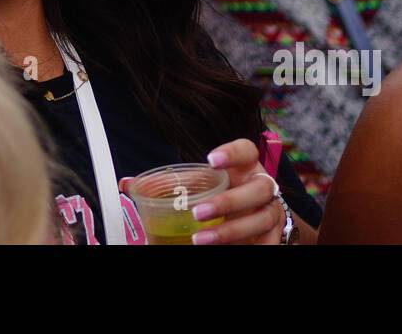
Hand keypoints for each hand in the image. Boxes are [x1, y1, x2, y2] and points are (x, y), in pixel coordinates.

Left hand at [121, 139, 285, 244]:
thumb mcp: (199, 185)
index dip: (232, 152)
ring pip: (262, 219)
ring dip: (231, 231)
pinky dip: (252, 247)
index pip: (247, 150)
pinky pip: (269, 244)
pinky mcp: (275, 236)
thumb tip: (126, 184)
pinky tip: (229, 251)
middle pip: (258, 189)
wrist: (255, 217)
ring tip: (199, 240)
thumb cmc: (222, 193)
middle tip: (197, 213)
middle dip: (229, 202)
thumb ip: (168, 184)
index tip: (210, 160)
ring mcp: (272, 211)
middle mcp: (263, 185)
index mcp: (246, 166)